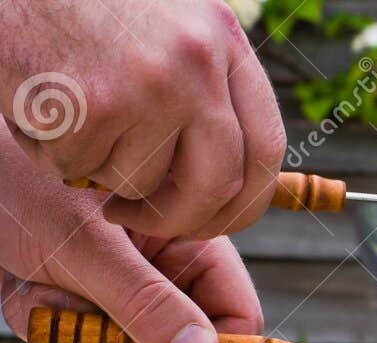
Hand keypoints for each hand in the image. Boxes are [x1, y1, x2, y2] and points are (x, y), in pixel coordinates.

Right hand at [0, 0, 284, 238]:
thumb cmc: (80, 3)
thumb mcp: (167, 26)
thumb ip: (207, 87)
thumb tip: (236, 180)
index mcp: (223, 39)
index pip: (266, 149)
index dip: (244, 201)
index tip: (214, 218)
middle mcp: (197, 63)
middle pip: (218, 185)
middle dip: (180, 217)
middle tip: (141, 216)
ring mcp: (149, 85)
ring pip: (142, 182)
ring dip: (101, 173)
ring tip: (72, 121)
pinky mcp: (92, 104)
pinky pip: (81, 168)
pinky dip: (52, 154)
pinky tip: (39, 109)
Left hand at [0, 129, 263, 342]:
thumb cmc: (21, 184)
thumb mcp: (86, 246)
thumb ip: (144, 302)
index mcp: (190, 241)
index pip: (237, 315)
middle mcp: (166, 270)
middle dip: (119, 341)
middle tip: (80, 320)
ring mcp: (125, 290)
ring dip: (71, 330)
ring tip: (37, 283)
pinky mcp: (87, 304)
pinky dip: (46, 325)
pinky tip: (23, 285)